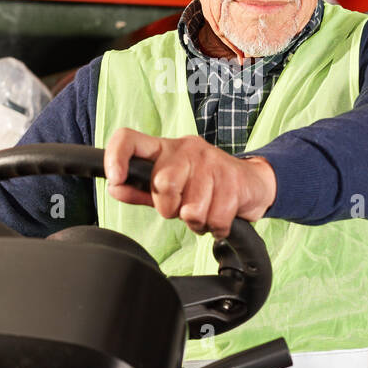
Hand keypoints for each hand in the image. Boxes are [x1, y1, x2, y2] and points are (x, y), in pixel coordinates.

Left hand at [103, 128, 276, 237]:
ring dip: (197, 222)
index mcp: (165, 148)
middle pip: (163, 183)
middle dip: (170, 208)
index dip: (116, 156)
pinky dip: (216, 227)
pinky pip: (215, 219)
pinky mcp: (234, 180)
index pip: (130, 139)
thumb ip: (140, 190)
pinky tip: (219, 216)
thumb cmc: (205, 185)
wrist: (252, 183)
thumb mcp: (169, 187)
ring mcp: (212, 162)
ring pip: (192, 209)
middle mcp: (187, 149)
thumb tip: (114, 187)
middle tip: (182, 208)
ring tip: (205, 212)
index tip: (115, 178)